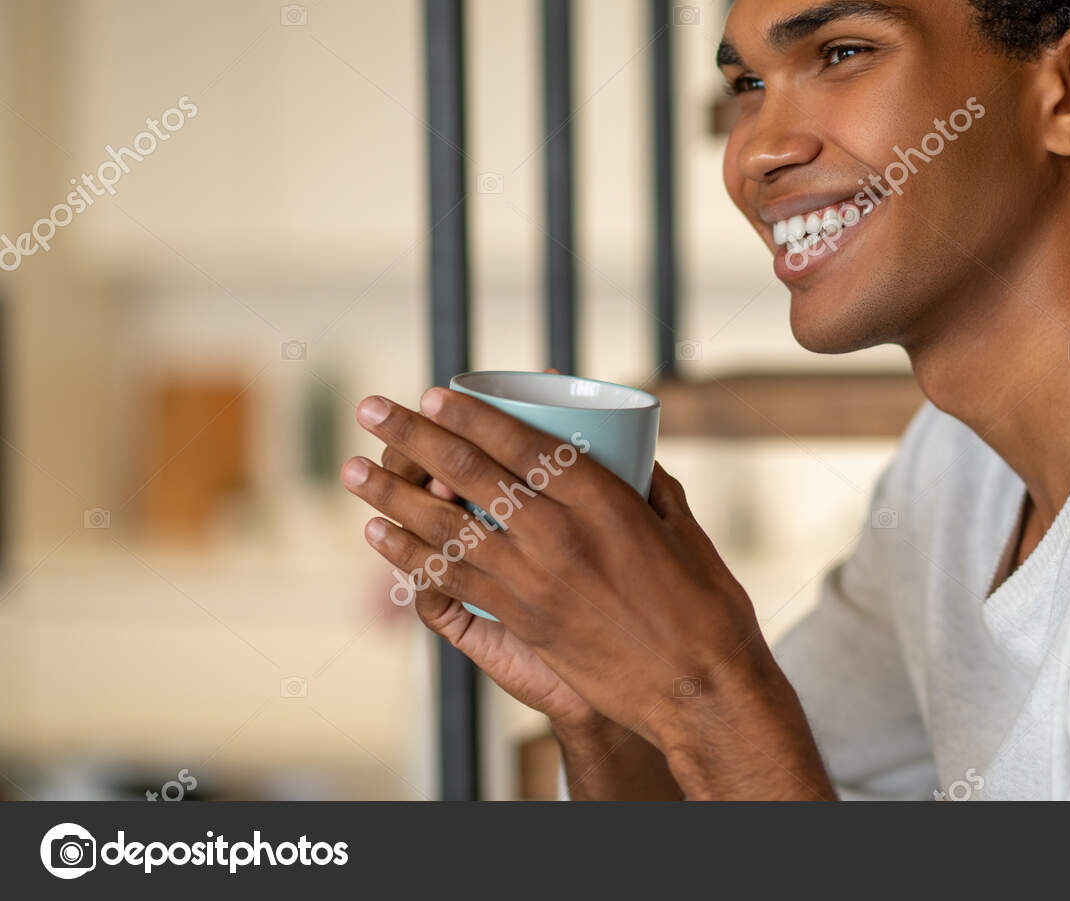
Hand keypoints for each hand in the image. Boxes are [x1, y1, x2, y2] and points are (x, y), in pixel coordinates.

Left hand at [344, 386, 834, 798]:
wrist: (698, 688)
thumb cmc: (705, 604)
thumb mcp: (684, 526)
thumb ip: (649, 485)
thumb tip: (629, 451)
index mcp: (604, 502)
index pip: (521, 444)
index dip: (471, 415)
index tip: (433, 392)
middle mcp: (560, 537)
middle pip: (470, 474)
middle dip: (413, 436)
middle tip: (373, 408)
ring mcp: (534, 583)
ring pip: (445, 529)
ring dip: (392, 495)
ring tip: (353, 469)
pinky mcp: (522, 622)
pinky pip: (451, 581)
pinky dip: (408, 555)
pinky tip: (379, 534)